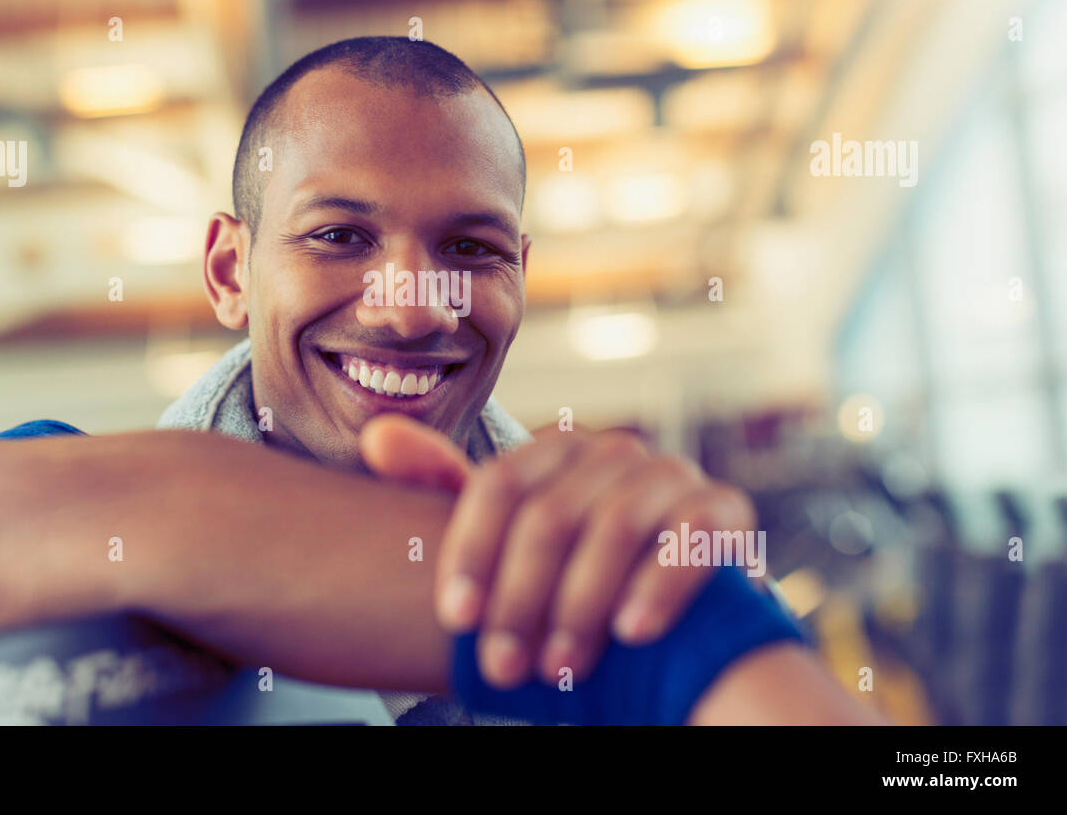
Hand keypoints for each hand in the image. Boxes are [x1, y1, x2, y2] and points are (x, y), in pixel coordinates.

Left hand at [360, 415, 755, 688]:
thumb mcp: (509, 535)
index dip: (471, 549)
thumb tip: (375, 434)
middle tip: (500, 666)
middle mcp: (617, 451)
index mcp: (557, 449)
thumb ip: (445, 485)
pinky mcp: (726, 511)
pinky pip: (688, 541)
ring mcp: (675, 476)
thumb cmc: (575, 576)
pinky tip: (631, 635)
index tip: (454, 617)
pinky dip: (656, 590)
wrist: (676, 615)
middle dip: (520, 598)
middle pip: (553, 513)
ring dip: (581, 607)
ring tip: (559, 667)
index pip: (500, 483)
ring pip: (616, 528)